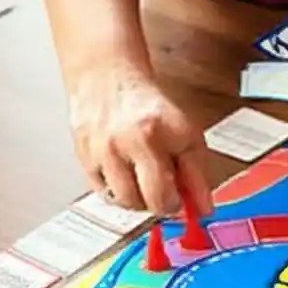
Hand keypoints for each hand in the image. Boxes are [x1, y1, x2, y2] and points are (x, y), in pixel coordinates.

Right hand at [67, 62, 212, 216]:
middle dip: (164, 205)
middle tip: (166, 194)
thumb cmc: (147, 108)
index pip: (180, 186)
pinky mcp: (83, 157)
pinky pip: (104, 194)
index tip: (188, 204)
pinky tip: (124, 175)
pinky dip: (117, 192)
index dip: (185, 204)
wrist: (107, 78)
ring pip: (126, 202)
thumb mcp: (185, 134)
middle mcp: (130, 141)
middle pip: (153, 201)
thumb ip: (197, 173)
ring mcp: (103, 150)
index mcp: (160, 132)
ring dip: (139, 200)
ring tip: (143, 181)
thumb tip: (203, 209)